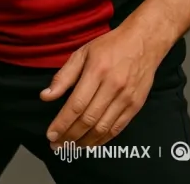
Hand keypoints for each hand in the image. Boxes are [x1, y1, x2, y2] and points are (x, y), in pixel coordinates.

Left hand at [40, 23, 163, 148]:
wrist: (143, 42)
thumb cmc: (110, 46)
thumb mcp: (83, 53)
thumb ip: (64, 76)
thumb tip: (46, 96)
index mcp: (97, 71)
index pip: (76, 104)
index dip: (62, 123)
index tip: (50, 134)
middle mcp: (113, 86)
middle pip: (88, 119)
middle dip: (69, 136)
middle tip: (56, 145)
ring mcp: (126, 98)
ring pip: (102, 128)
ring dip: (84, 142)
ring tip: (70, 147)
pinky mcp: (136, 106)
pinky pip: (117, 129)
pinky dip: (102, 140)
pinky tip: (90, 143)